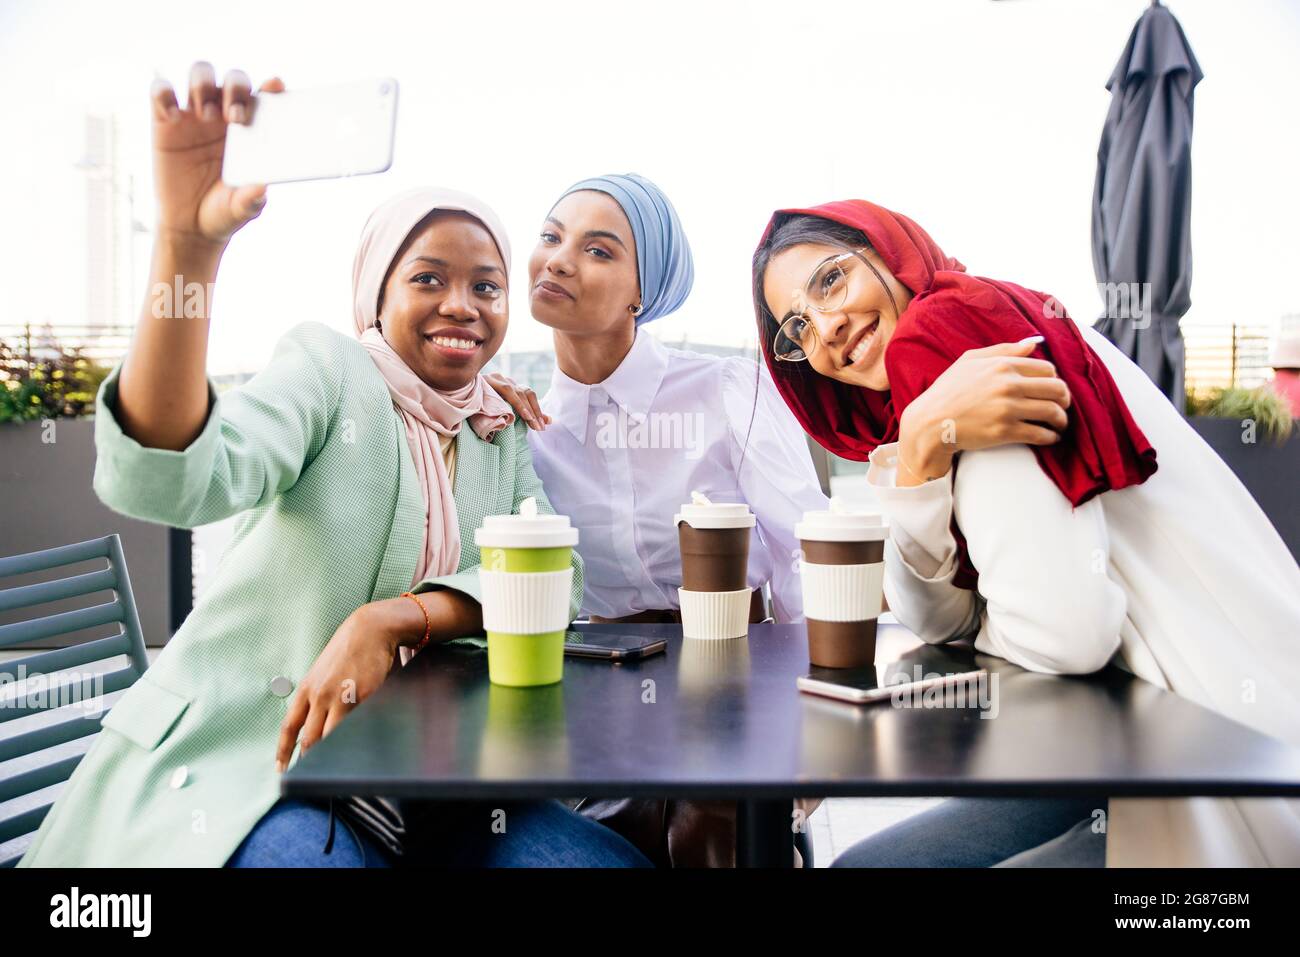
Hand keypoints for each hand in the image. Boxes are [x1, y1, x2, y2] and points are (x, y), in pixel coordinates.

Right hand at [149, 61, 283, 250]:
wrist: (190, 225)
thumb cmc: (224, 211)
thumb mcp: (241, 209)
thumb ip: (252, 199)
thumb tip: (262, 187)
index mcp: (253, 130)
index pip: (265, 98)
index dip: (271, 87)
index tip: (276, 86)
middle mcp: (225, 114)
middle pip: (233, 79)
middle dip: (236, 89)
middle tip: (236, 117)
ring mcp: (195, 114)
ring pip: (200, 74)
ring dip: (204, 86)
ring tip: (207, 116)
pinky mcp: (164, 120)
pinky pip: (160, 91)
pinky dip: (164, 93)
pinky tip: (173, 116)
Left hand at [274, 601, 408, 772]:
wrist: (370, 630)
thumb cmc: (350, 650)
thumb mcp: (325, 672)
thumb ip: (318, 695)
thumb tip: (316, 720)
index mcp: (306, 688)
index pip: (289, 727)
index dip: (283, 751)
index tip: (280, 768)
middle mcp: (318, 695)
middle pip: (308, 737)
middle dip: (306, 760)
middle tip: (306, 776)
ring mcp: (338, 697)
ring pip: (328, 737)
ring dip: (326, 755)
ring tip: (327, 770)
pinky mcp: (360, 697)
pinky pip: (352, 728)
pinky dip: (348, 742)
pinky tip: (350, 751)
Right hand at [483, 372, 549, 429]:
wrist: (455, 392)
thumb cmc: (478, 404)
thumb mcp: (502, 409)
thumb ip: (525, 413)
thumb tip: (550, 421)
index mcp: (508, 384)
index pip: (529, 394)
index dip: (538, 408)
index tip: (546, 423)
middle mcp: (504, 379)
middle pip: (527, 393)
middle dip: (536, 411)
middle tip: (540, 428)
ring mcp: (496, 378)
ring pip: (518, 392)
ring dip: (528, 409)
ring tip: (533, 423)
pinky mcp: (488, 381)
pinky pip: (507, 391)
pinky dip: (517, 403)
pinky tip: (521, 415)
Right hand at [896, 337, 1070, 484]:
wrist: (930, 422)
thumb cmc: (948, 391)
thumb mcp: (970, 361)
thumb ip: (1003, 350)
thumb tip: (1033, 344)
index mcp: (1002, 365)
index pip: (1048, 369)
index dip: (1054, 380)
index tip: (1052, 390)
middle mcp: (1008, 385)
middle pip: (1057, 390)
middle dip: (1065, 400)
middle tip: (1062, 407)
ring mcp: (1007, 409)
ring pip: (1053, 412)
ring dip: (1061, 420)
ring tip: (1058, 425)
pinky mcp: (1004, 432)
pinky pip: (1041, 434)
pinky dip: (1050, 437)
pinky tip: (1049, 437)